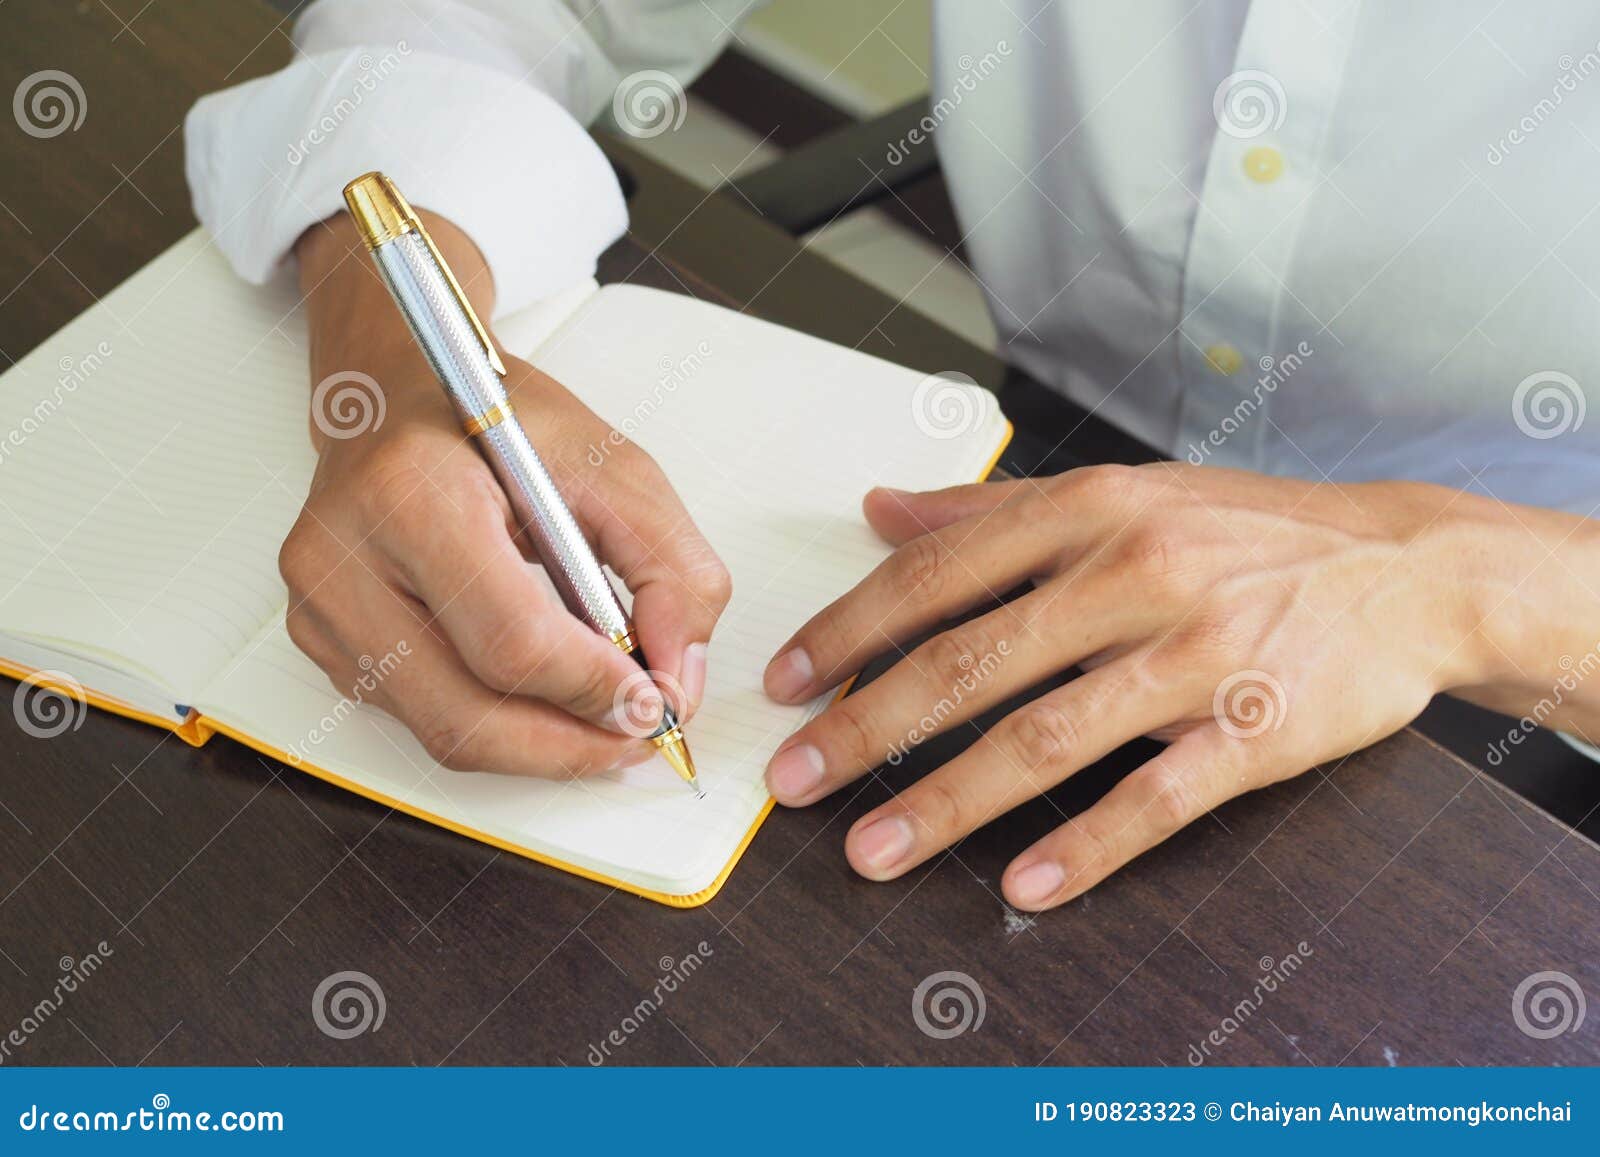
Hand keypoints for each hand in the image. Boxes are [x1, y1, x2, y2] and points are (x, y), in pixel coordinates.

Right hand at [278, 213, 730, 776]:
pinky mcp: (320, 641)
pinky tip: (545, 697)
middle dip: (572, 745)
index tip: (656, 702)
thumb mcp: (611, 463)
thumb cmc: (492, 420)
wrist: (391, 394)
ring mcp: (321, 608)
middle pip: (467, 714)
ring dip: (540, 747)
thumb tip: (676, 678)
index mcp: (413, 493)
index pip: (511, 640)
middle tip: (641, 734)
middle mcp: (343, 558)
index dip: (594, 689)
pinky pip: (421, 719)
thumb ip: (669, 566)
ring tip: (604, 721)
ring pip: (443, 734)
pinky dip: (498, 725)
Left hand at [761, 463, 1580, 910]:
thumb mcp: (1123, 494)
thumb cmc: (1247, 531)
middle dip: (865, 729)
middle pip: (970, 663)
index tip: (786, 682)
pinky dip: (1086, 848)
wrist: (1408, 569)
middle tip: (793, 781)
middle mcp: (1133, 576)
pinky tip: (1024, 887)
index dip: (848, 632)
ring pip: (1045, 738)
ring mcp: (1194, 656)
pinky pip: (1155, 799)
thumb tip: (880, 508)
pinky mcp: (1254, 731)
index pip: (937, 576)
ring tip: (871, 852)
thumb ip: (993, 509)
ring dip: (946, 804)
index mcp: (1090, 512)